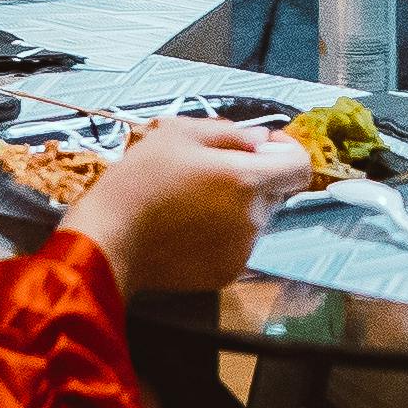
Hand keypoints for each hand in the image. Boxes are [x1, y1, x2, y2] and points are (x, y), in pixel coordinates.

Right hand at [60, 118, 311, 293]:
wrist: (108, 240)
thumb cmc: (140, 180)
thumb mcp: (178, 134)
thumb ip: (228, 132)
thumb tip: (261, 140)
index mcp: (246, 180)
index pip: (299, 167)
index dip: (285, 151)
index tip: (258, 147)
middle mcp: (253, 219)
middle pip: (274, 191)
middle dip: (252, 177)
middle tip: (209, 171)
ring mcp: (241, 251)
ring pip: (254, 219)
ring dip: (235, 206)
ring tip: (190, 200)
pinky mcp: (225, 274)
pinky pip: (237, 245)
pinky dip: (222, 233)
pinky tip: (187, 227)